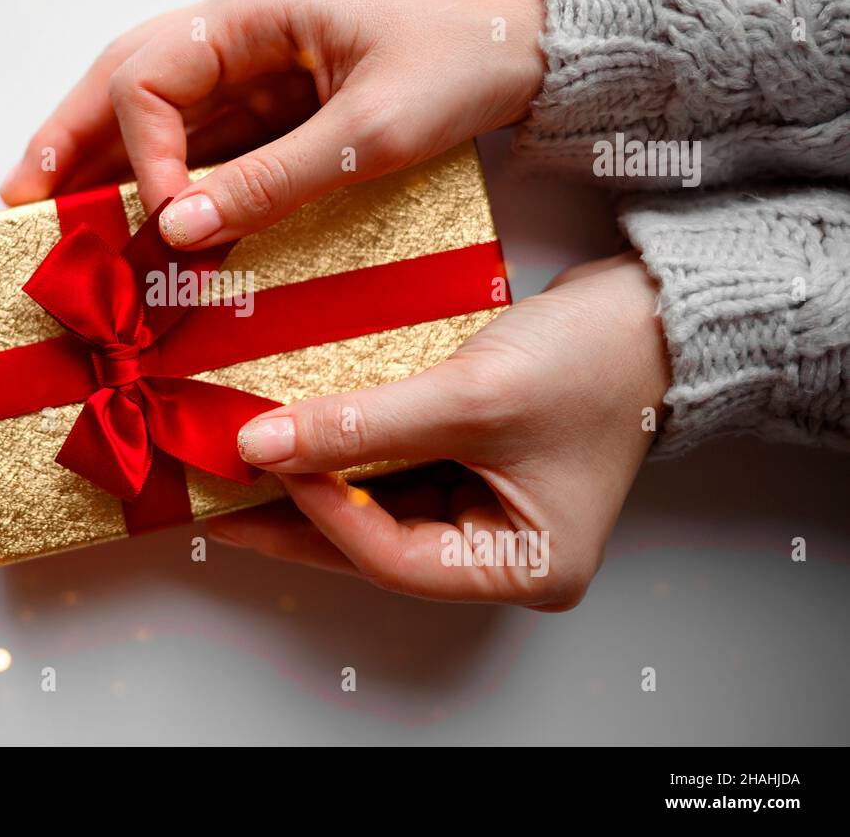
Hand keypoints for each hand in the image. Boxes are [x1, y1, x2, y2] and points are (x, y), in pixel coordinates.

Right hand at [1, 0, 545, 245]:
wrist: (526, 49)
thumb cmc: (460, 65)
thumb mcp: (371, 130)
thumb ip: (272, 180)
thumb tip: (178, 230)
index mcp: (257, 10)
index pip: (154, 77)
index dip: (142, 152)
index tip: (162, 218)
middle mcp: (241, 26)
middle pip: (128, 75)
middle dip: (72, 136)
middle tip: (21, 196)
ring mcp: (255, 59)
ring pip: (157, 105)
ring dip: (105, 156)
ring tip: (53, 206)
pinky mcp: (276, 95)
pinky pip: (203, 133)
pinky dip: (165, 173)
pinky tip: (138, 210)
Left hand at [208, 253, 671, 610]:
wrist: (652, 305)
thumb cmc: (593, 360)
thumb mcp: (472, 396)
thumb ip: (364, 424)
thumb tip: (262, 444)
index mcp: (523, 564)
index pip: (396, 558)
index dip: (324, 515)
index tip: (264, 463)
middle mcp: (500, 549)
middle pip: (376, 543)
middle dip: (297, 516)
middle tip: (218, 498)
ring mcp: (485, 508)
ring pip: (376, 507)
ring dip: (312, 482)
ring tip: (239, 468)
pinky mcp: (471, 465)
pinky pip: (391, 470)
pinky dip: (345, 453)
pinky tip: (296, 435)